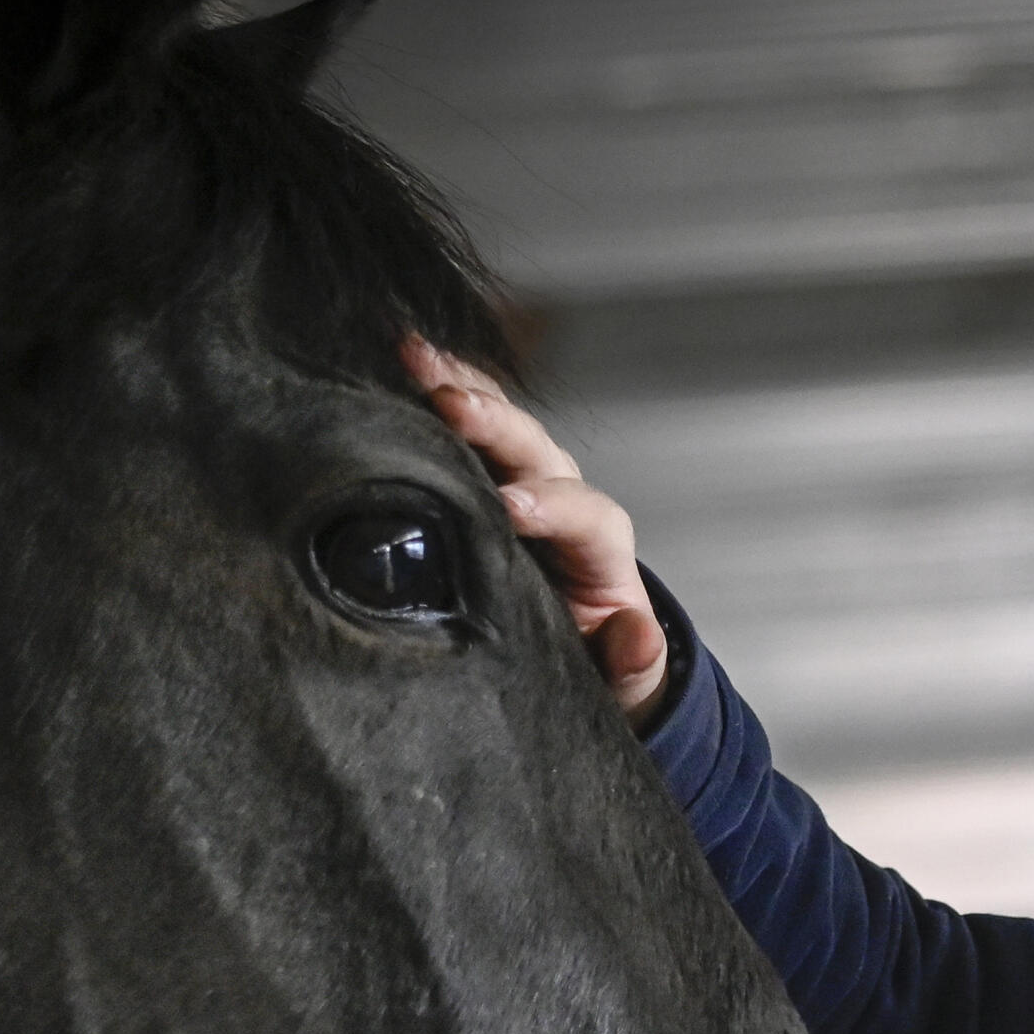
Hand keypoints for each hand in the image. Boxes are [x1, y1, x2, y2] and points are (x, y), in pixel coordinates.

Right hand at [402, 337, 672, 727]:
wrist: (578, 645)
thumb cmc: (595, 660)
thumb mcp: (622, 677)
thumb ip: (632, 659)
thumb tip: (636, 636)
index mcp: (601, 548)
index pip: (586, 515)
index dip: (552, 506)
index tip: (511, 508)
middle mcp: (565, 499)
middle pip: (538, 450)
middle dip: (496, 423)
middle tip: (449, 404)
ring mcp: (523, 479)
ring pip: (501, 422)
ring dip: (460, 386)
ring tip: (412, 356)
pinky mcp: (483, 474)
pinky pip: (466, 422)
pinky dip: (436, 389)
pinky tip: (398, 360)